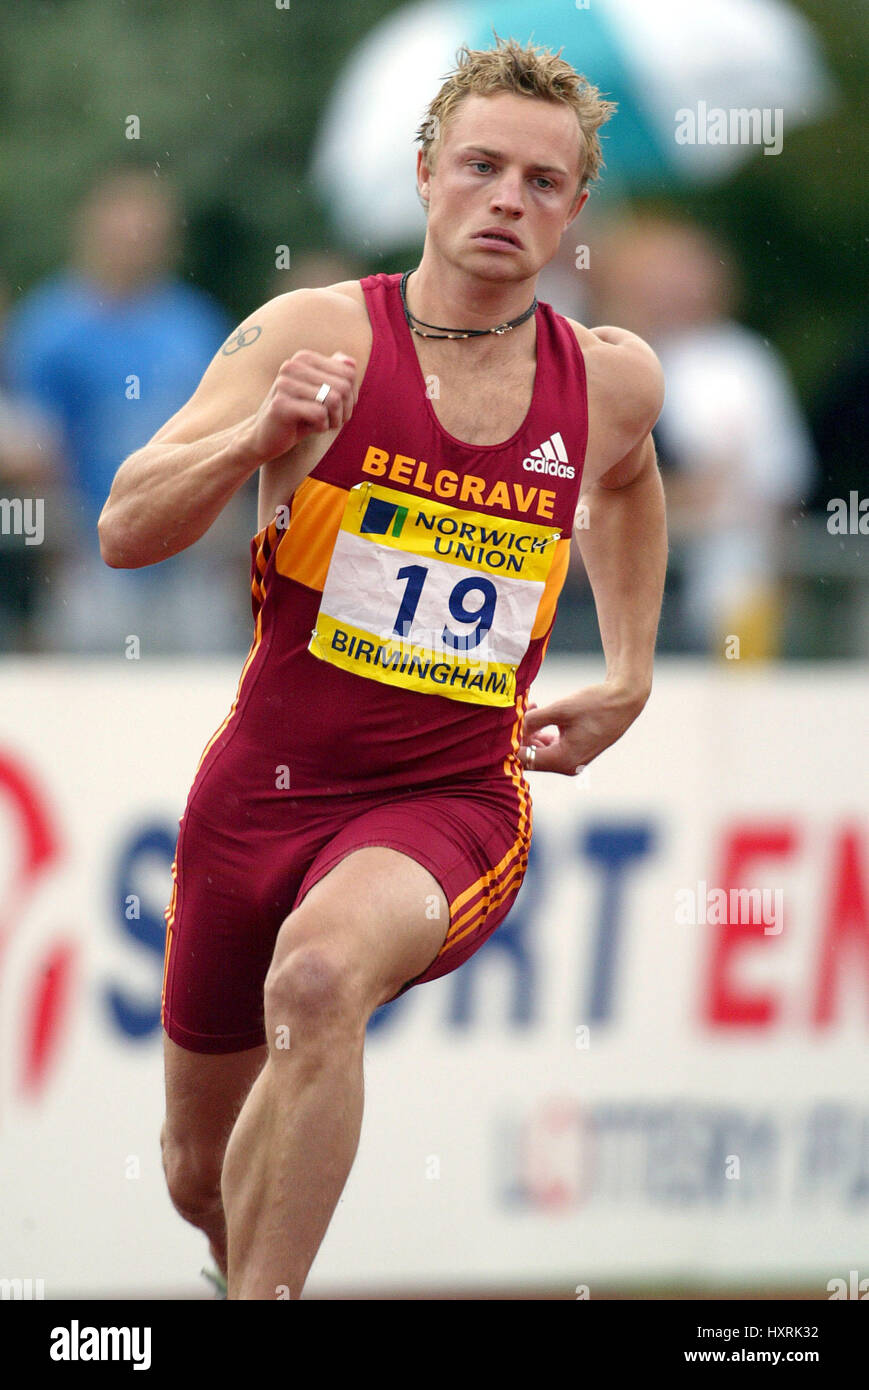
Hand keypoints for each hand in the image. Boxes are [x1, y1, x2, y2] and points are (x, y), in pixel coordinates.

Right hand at [246, 349, 356, 461]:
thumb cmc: (300, 415)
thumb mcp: (321, 393)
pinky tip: (310, 428)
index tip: (339, 408)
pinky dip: (322, 427)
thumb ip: (336, 374)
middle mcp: (292, 365)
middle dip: (345, 409)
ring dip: (334, 420)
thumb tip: (351, 361)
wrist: (266, 437)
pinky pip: (319, 414)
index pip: (349, 372)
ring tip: (322, 424)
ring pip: (333, 400)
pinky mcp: (280, 404)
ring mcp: (284, 383)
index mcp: (303, 358)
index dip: (352, 395)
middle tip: (332, 420)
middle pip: (343, 386)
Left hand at [520, 680, 648, 776]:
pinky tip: (540, 711)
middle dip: (521, 734)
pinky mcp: (576, 751)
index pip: (525, 759)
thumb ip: (533, 720)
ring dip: (531, 730)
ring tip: (532, 705)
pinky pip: (551, 746)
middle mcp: (567, 766)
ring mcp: (572, 760)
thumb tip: (512, 728)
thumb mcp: (560, 710)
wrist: (625, 700)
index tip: (507, 722)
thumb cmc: (595, 704)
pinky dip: (543, 731)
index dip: (511, 742)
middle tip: (520, 709)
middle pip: (531, 756)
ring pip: (539, 750)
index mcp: (563, 760)